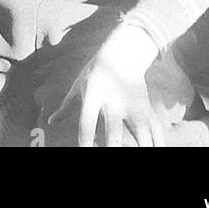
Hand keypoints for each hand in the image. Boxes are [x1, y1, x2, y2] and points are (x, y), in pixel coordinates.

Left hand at [45, 24, 164, 146]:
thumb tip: (49, 122)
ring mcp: (132, 104)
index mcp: (93, 96)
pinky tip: (157, 149)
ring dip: (142, 146)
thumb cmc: (94, 72)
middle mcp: (113, 102)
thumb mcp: (78, 86)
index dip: (85, 138)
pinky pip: (156, 128)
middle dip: (114, 147)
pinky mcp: (147, 106)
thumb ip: (65, 106)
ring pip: (141, 131)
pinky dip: (158, 142)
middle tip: (112, 152)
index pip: (86, 121)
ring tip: (140, 154)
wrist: (122, 54)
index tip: (85, 151)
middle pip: (114, 130)